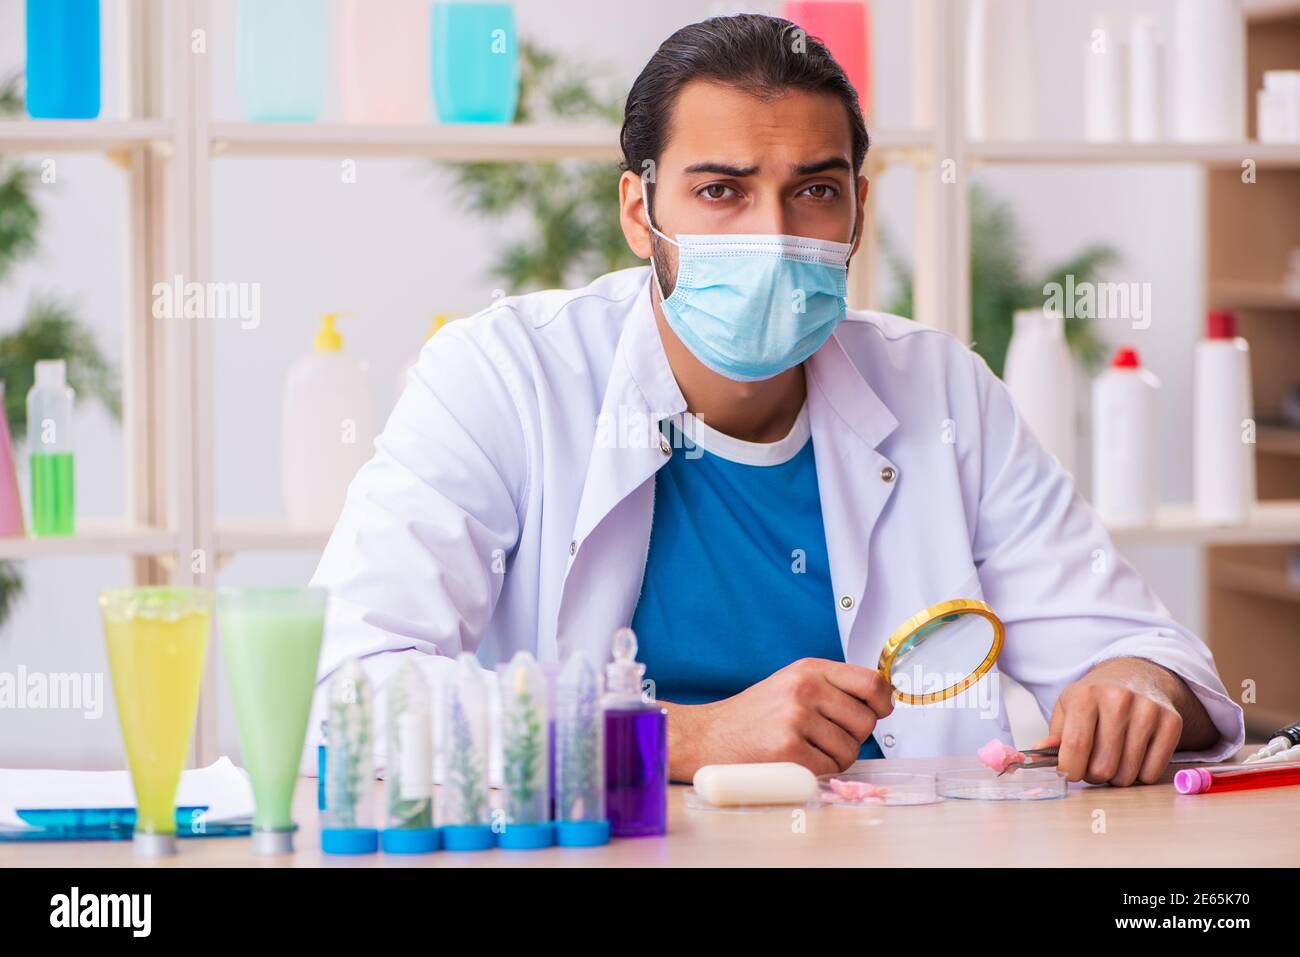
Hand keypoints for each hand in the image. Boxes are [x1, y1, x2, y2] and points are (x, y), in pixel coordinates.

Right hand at [663, 658, 894, 780]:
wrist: (705, 736)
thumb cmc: (751, 716)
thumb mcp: (790, 685)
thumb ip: (831, 688)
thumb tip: (881, 703)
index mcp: (808, 669)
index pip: (871, 681)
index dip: (883, 702)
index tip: (879, 711)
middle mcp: (804, 689)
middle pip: (865, 722)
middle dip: (852, 737)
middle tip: (824, 738)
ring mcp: (795, 719)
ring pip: (850, 750)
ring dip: (834, 758)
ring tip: (804, 750)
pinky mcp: (788, 750)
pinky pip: (828, 769)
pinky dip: (817, 773)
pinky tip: (794, 762)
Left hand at [1034, 657, 1209, 785]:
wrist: (1136, 675)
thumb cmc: (1096, 698)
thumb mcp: (1067, 708)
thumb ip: (1055, 736)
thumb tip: (1038, 757)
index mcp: (1085, 695)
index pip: (1075, 746)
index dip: (1070, 769)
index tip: (1070, 772)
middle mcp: (1118, 700)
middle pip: (1102, 766)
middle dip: (1093, 775)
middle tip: (1094, 764)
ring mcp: (1147, 711)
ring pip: (1127, 774)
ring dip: (1116, 777)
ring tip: (1113, 758)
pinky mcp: (1171, 722)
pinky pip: (1151, 773)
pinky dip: (1140, 774)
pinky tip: (1134, 756)